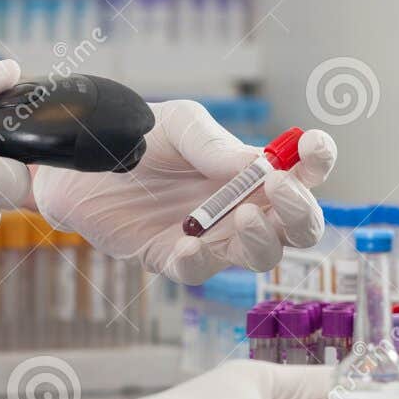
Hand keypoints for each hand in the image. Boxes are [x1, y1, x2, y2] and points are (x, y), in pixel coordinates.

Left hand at [31, 100, 335, 283]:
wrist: (80, 165)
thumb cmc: (137, 139)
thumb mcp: (178, 126)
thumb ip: (214, 147)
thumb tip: (257, 166)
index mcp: (253, 169)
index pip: (304, 171)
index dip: (318, 161)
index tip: (314, 147)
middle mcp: (244, 207)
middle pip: (299, 225)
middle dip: (302, 210)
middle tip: (279, 187)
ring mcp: (214, 237)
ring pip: (262, 255)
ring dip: (262, 239)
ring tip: (244, 214)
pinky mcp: (176, 259)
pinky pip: (201, 272)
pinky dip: (203, 261)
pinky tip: (192, 243)